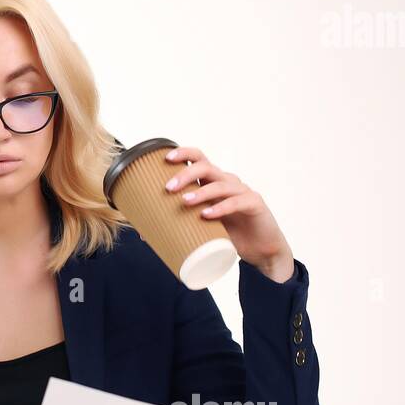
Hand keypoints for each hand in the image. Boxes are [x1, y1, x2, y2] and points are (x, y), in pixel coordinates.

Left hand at [162, 145, 294, 282]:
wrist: (261, 250)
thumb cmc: (229, 234)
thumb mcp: (202, 227)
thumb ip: (179, 224)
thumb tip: (143, 233)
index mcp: (213, 182)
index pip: (198, 159)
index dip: (183, 154)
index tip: (165, 158)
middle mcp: (227, 182)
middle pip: (206, 167)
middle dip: (185, 174)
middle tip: (168, 188)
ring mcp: (242, 191)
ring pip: (220, 184)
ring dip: (201, 191)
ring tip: (185, 201)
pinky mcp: (254, 204)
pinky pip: (237, 202)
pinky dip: (220, 207)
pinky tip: (207, 214)